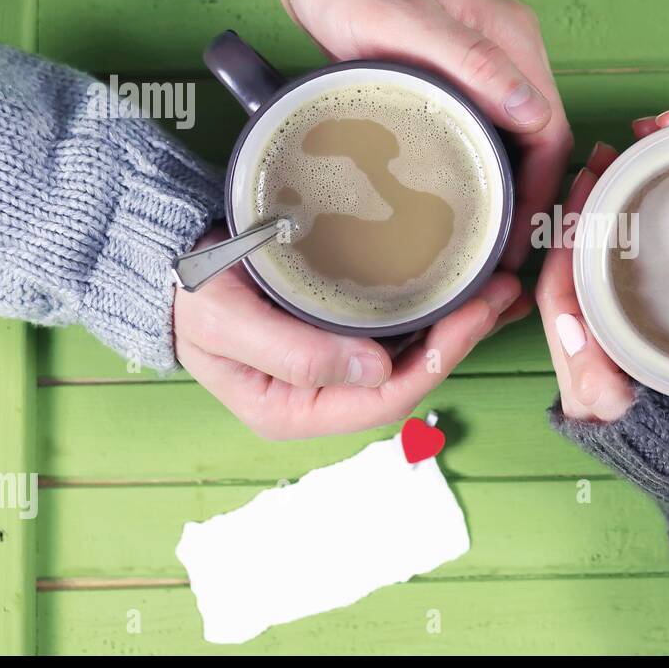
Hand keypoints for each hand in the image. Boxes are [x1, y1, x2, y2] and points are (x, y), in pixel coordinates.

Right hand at [174, 227, 530, 439]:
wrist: (164, 257)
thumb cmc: (187, 291)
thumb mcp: (226, 322)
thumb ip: (293, 352)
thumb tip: (375, 369)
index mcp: (294, 410)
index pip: (385, 398)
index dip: (438, 360)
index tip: (475, 316)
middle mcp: (322, 395)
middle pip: (410, 377)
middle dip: (462, 340)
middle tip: (504, 292)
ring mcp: (334, 365)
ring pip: (411, 354)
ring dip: (458, 324)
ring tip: (501, 287)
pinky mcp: (340, 331)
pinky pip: (401, 328)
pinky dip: (438, 308)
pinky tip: (467, 285)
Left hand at [266, 0, 572, 271]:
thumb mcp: (402, 16)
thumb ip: (469, 58)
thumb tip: (530, 109)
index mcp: (510, 36)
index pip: (550, 128)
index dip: (540, 190)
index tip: (516, 237)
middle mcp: (509, 51)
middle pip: (540, 140)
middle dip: (530, 201)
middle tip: (501, 255)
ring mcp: (487, 62)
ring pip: (517, 138)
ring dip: (510, 188)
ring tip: (486, 239)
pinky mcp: (460, 72)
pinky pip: (489, 128)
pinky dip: (486, 165)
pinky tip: (466, 195)